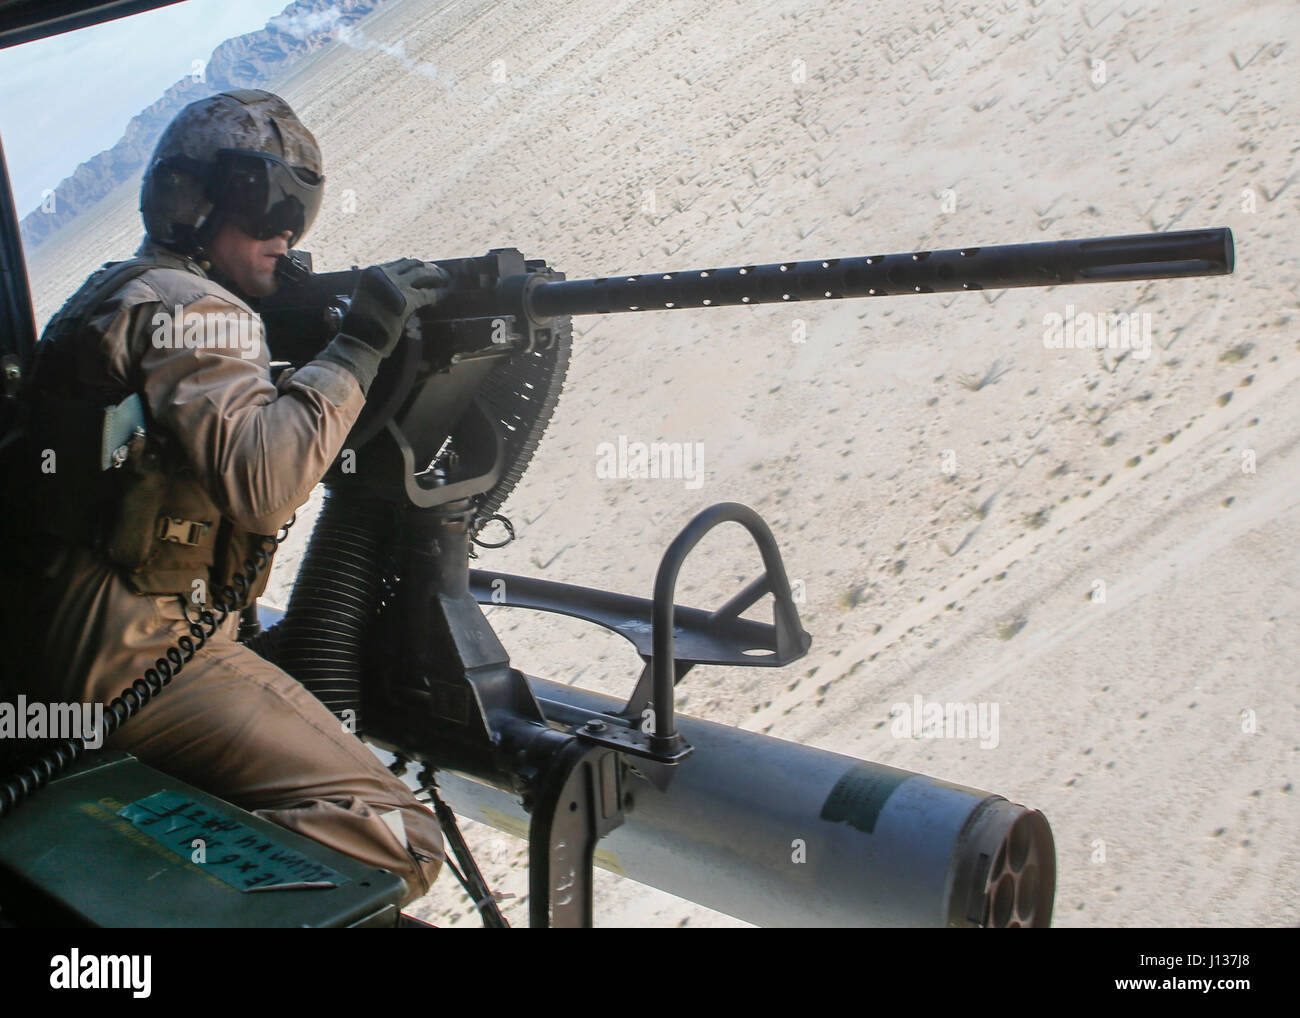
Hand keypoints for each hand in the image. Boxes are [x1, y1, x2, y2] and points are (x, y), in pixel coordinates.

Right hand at [316, 259, 449, 393]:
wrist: (360, 339)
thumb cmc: (363, 324)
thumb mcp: (368, 297)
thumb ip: (383, 288)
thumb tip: (401, 286)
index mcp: (373, 272)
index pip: (399, 264)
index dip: (414, 266)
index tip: (424, 268)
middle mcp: (384, 274)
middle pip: (413, 264)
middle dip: (428, 268)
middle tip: (439, 273)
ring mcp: (396, 285)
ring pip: (423, 273)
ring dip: (436, 275)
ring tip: (445, 280)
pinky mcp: (407, 300)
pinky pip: (428, 293)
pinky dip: (438, 293)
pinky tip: (444, 294)